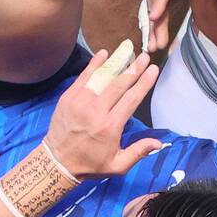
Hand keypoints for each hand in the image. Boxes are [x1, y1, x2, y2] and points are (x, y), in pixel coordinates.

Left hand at [44, 48, 161, 179]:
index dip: (144, 83)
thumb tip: (159, 143)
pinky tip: (104, 54)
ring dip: (116, 63)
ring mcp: (80, 103)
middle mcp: (96, 111)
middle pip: (119, 85)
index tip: (153, 70)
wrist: (56, 162)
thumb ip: (139, 151)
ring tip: (128, 51)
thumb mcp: (118, 165)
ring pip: (101, 78)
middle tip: (145, 57)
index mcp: (110, 126)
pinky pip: (83, 78)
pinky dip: (94, 65)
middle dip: (134, 69)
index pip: (131, 99)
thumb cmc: (90, 164)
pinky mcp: (68, 98)